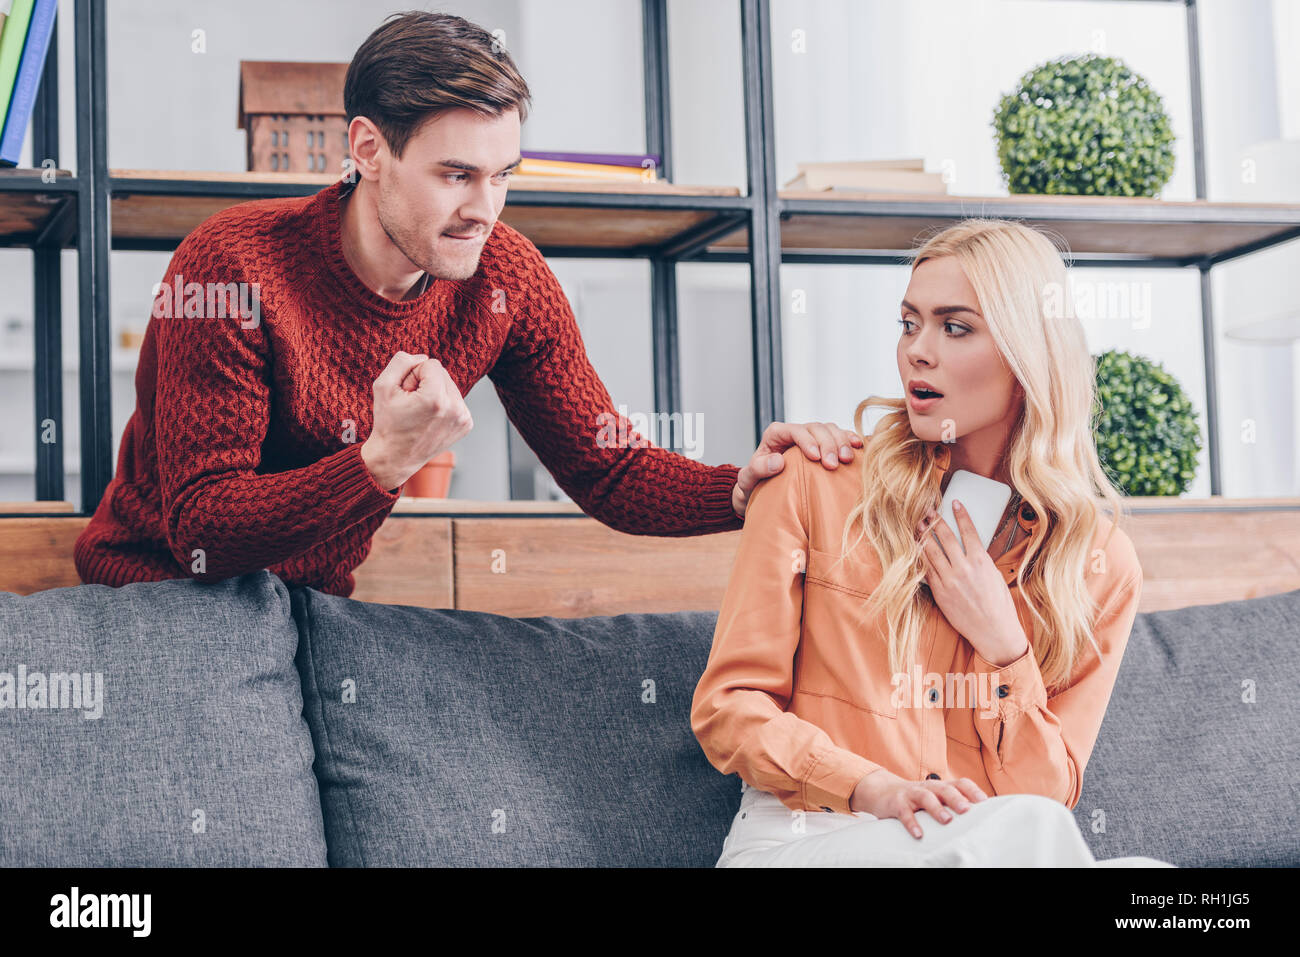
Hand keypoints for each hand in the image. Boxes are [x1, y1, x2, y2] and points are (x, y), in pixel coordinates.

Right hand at [361, 351, 472, 490]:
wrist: (395, 458)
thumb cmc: (387, 423)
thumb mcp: (383, 386)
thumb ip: (402, 362)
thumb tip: (424, 357)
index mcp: (436, 399)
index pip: (431, 363)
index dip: (413, 376)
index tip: (406, 395)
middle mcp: (455, 409)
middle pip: (443, 373)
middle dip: (425, 383)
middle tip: (412, 404)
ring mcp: (463, 418)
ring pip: (450, 385)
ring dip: (435, 392)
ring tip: (420, 413)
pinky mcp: (466, 424)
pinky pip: (455, 399)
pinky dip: (443, 404)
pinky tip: (430, 419)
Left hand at [731, 420, 863, 518]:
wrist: (763, 490)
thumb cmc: (754, 484)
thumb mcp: (748, 479)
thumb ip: (758, 468)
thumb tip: (778, 462)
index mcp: (776, 434)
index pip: (794, 430)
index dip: (806, 440)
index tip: (816, 457)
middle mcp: (795, 432)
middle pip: (815, 428)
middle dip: (827, 444)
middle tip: (833, 464)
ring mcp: (811, 437)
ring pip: (830, 429)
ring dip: (841, 442)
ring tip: (847, 459)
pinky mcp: (823, 445)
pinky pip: (839, 436)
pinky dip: (849, 439)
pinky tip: (859, 447)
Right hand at [850, 770, 987, 838]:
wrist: (882, 791)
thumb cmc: (915, 798)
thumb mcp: (934, 797)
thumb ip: (950, 803)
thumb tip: (978, 818)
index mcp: (940, 786)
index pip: (960, 783)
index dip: (972, 790)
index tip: (984, 802)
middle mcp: (928, 787)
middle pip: (944, 788)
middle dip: (956, 798)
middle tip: (966, 810)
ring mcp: (911, 794)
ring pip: (926, 797)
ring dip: (937, 808)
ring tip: (946, 820)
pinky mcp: (897, 803)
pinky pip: (905, 813)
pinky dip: (912, 823)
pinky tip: (918, 834)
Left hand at [916, 501, 1028, 665]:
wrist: (994, 631)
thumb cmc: (998, 605)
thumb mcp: (994, 576)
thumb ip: (980, 561)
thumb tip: (970, 548)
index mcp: (981, 562)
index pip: (968, 531)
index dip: (960, 514)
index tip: (954, 502)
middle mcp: (963, 568)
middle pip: (945, 538)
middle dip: (935, 521)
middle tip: (927, 509)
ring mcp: (949, 580)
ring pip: (931, 551)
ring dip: (923, 535)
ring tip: (917, 523)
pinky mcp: (939, 592)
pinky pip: (926, 569)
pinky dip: (920, 556)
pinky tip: (915, 546)